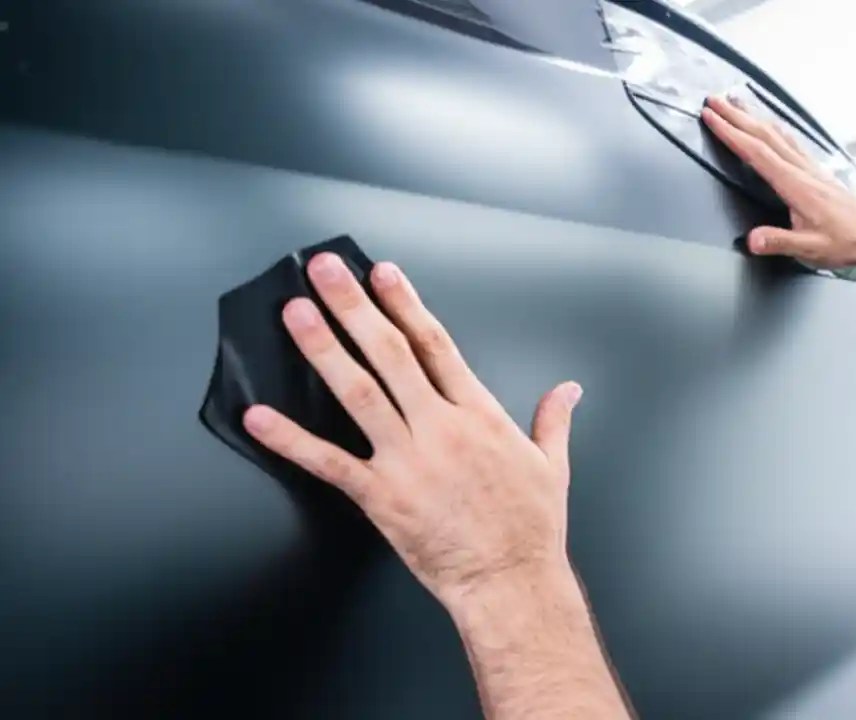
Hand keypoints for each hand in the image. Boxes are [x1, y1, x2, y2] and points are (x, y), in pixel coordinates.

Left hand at [241, 253, 582, 608]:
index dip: (405, 304)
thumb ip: (554, 420)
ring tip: (297, 315)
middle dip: (355, 307)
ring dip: (324, 350)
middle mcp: (442, 428)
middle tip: (324, 271)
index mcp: (480, 415)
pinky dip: (291, 439)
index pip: (437, 345)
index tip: (381, 273)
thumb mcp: (553, 466)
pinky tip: (260, 418)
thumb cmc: (531, 530)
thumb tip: (568, 390)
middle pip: (392, 353)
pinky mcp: (384, 498)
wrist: (512, 583)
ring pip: (360, 393)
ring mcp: (410, 461)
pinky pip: (329, 463)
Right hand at [701, 94, 855, 268]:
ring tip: (736, 103)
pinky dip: (773, 127)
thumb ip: (779, 242)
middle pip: (763, 135)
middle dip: (736, 116)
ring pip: (777, 133)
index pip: (756, 153)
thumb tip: (753, 239)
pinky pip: (790, 140)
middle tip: (714, 101)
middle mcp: (802, 170)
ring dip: (754, 116)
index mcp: (795, 185)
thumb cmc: (845, 241)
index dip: (731, 134)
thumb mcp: (810, 248)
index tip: (713, 118)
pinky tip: (770, 124)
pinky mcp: (816, 170)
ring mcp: (810, 167)